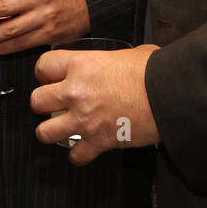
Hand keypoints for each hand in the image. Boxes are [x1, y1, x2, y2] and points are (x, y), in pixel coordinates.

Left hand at [31, 44, 160, 165]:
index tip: (48, 78)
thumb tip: (118, 62)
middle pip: (37, 100)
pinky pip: (76, 155)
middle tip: (52, 104)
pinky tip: (83, 149)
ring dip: (50, 131)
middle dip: (42, 103)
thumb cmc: (153, 73)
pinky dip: (78, 155)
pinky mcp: (98, 141)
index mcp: (81, 65)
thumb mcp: (129, 52)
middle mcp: (76, 92)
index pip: (43, 66)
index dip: (44, 73)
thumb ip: (112, 59)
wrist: (169, 96)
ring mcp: (84, 118)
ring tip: (58, 128)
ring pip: (45, 132)